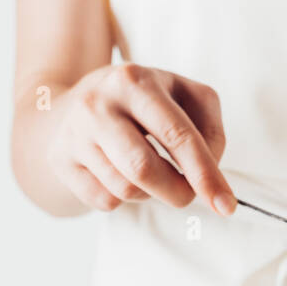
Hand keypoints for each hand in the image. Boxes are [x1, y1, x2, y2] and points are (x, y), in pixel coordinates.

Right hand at [46, 64, 235, 213]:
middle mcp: (98, 103)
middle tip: (188, 194)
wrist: (72, 104)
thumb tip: (208, 173)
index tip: (226, 205)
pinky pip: (104, 200)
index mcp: (135, 80)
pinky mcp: (60, 159)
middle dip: (178, 192)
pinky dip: (122, 198)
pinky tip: (119, 174)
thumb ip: (209, 128)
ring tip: (147, 172)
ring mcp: (74, 132)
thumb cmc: (141, 104)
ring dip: (149, 193)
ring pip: (125, 189)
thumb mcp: (181, 95)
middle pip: (144, 169)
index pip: (177, 136)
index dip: (206, 174)